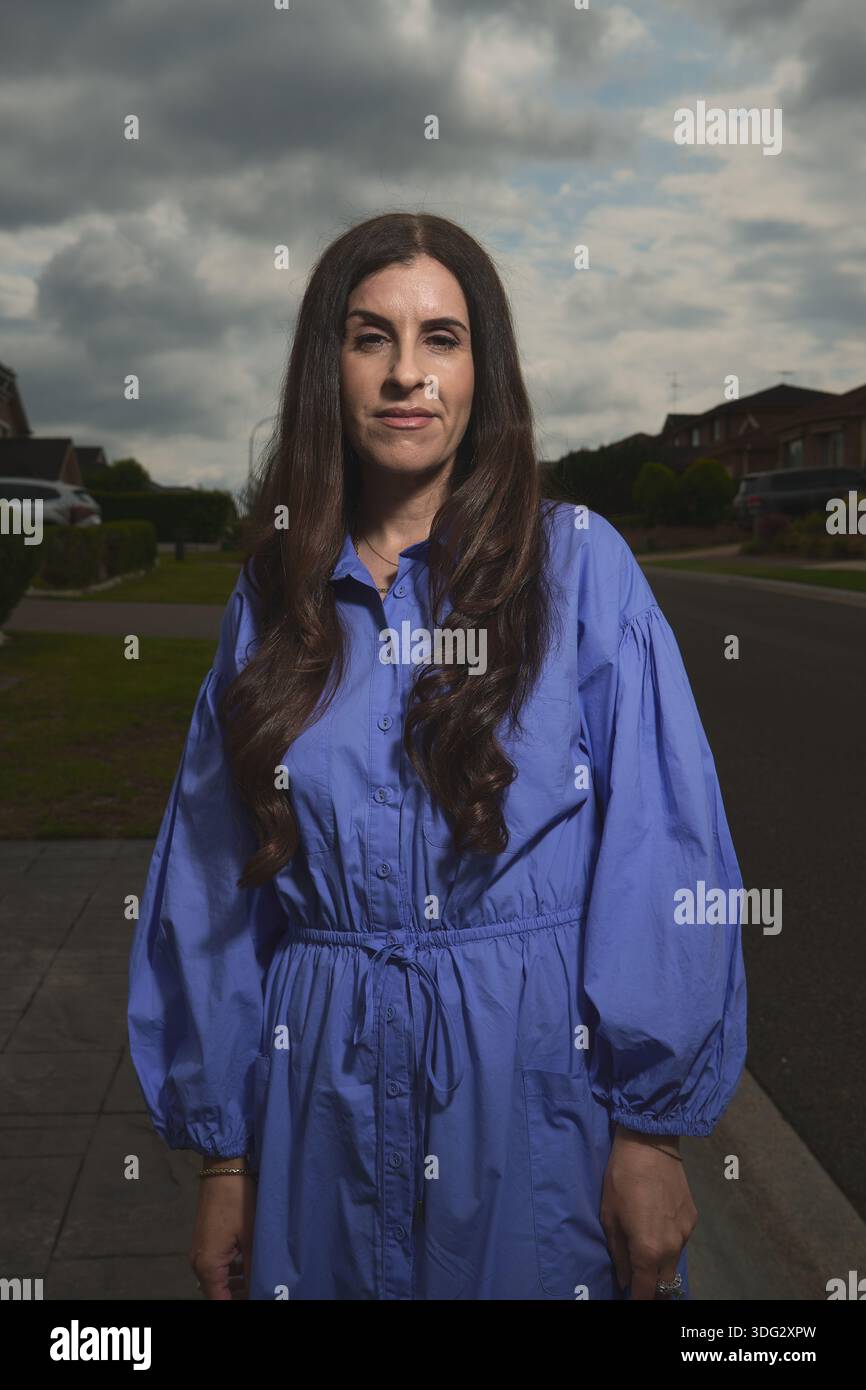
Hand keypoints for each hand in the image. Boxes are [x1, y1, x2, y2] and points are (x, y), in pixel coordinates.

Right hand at [189, 1167, 256, 1299]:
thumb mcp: (251, 1237)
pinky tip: (250, 1265)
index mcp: (208, 1266)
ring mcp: (200, 1251)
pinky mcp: (205, 1241)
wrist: (223, 1169)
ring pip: (218, 1279)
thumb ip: (253, 1270)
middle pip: (217, 1293)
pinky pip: (217, 1265)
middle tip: (262, 1289)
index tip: (259, 1298)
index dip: (239, 1303)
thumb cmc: (238, 1201)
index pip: (220, 1301)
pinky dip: (232, 1270)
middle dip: (238, 1294)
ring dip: (236, 1283)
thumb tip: (259, 1289)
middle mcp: (199, 1263)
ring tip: (260, 1280)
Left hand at [600, 1127, 696, 1299]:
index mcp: (648, 1250)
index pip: (645, 1291)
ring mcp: (686, 1234)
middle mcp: (672, 1248)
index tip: (630, 1299)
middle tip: (637, 1278)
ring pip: (674, 1263)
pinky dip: (669, 1243)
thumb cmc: (621, 1179)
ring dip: (660, 1264)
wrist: (650, 1144)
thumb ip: (619, 1254)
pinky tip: (657, 1224)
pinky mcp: (693, 1218)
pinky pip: (680, 1242)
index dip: (637, 1300)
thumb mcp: (610, 1217)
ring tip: (645, 1249)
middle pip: (664, 1284)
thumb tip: (626, 1279)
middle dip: (652, 1288)